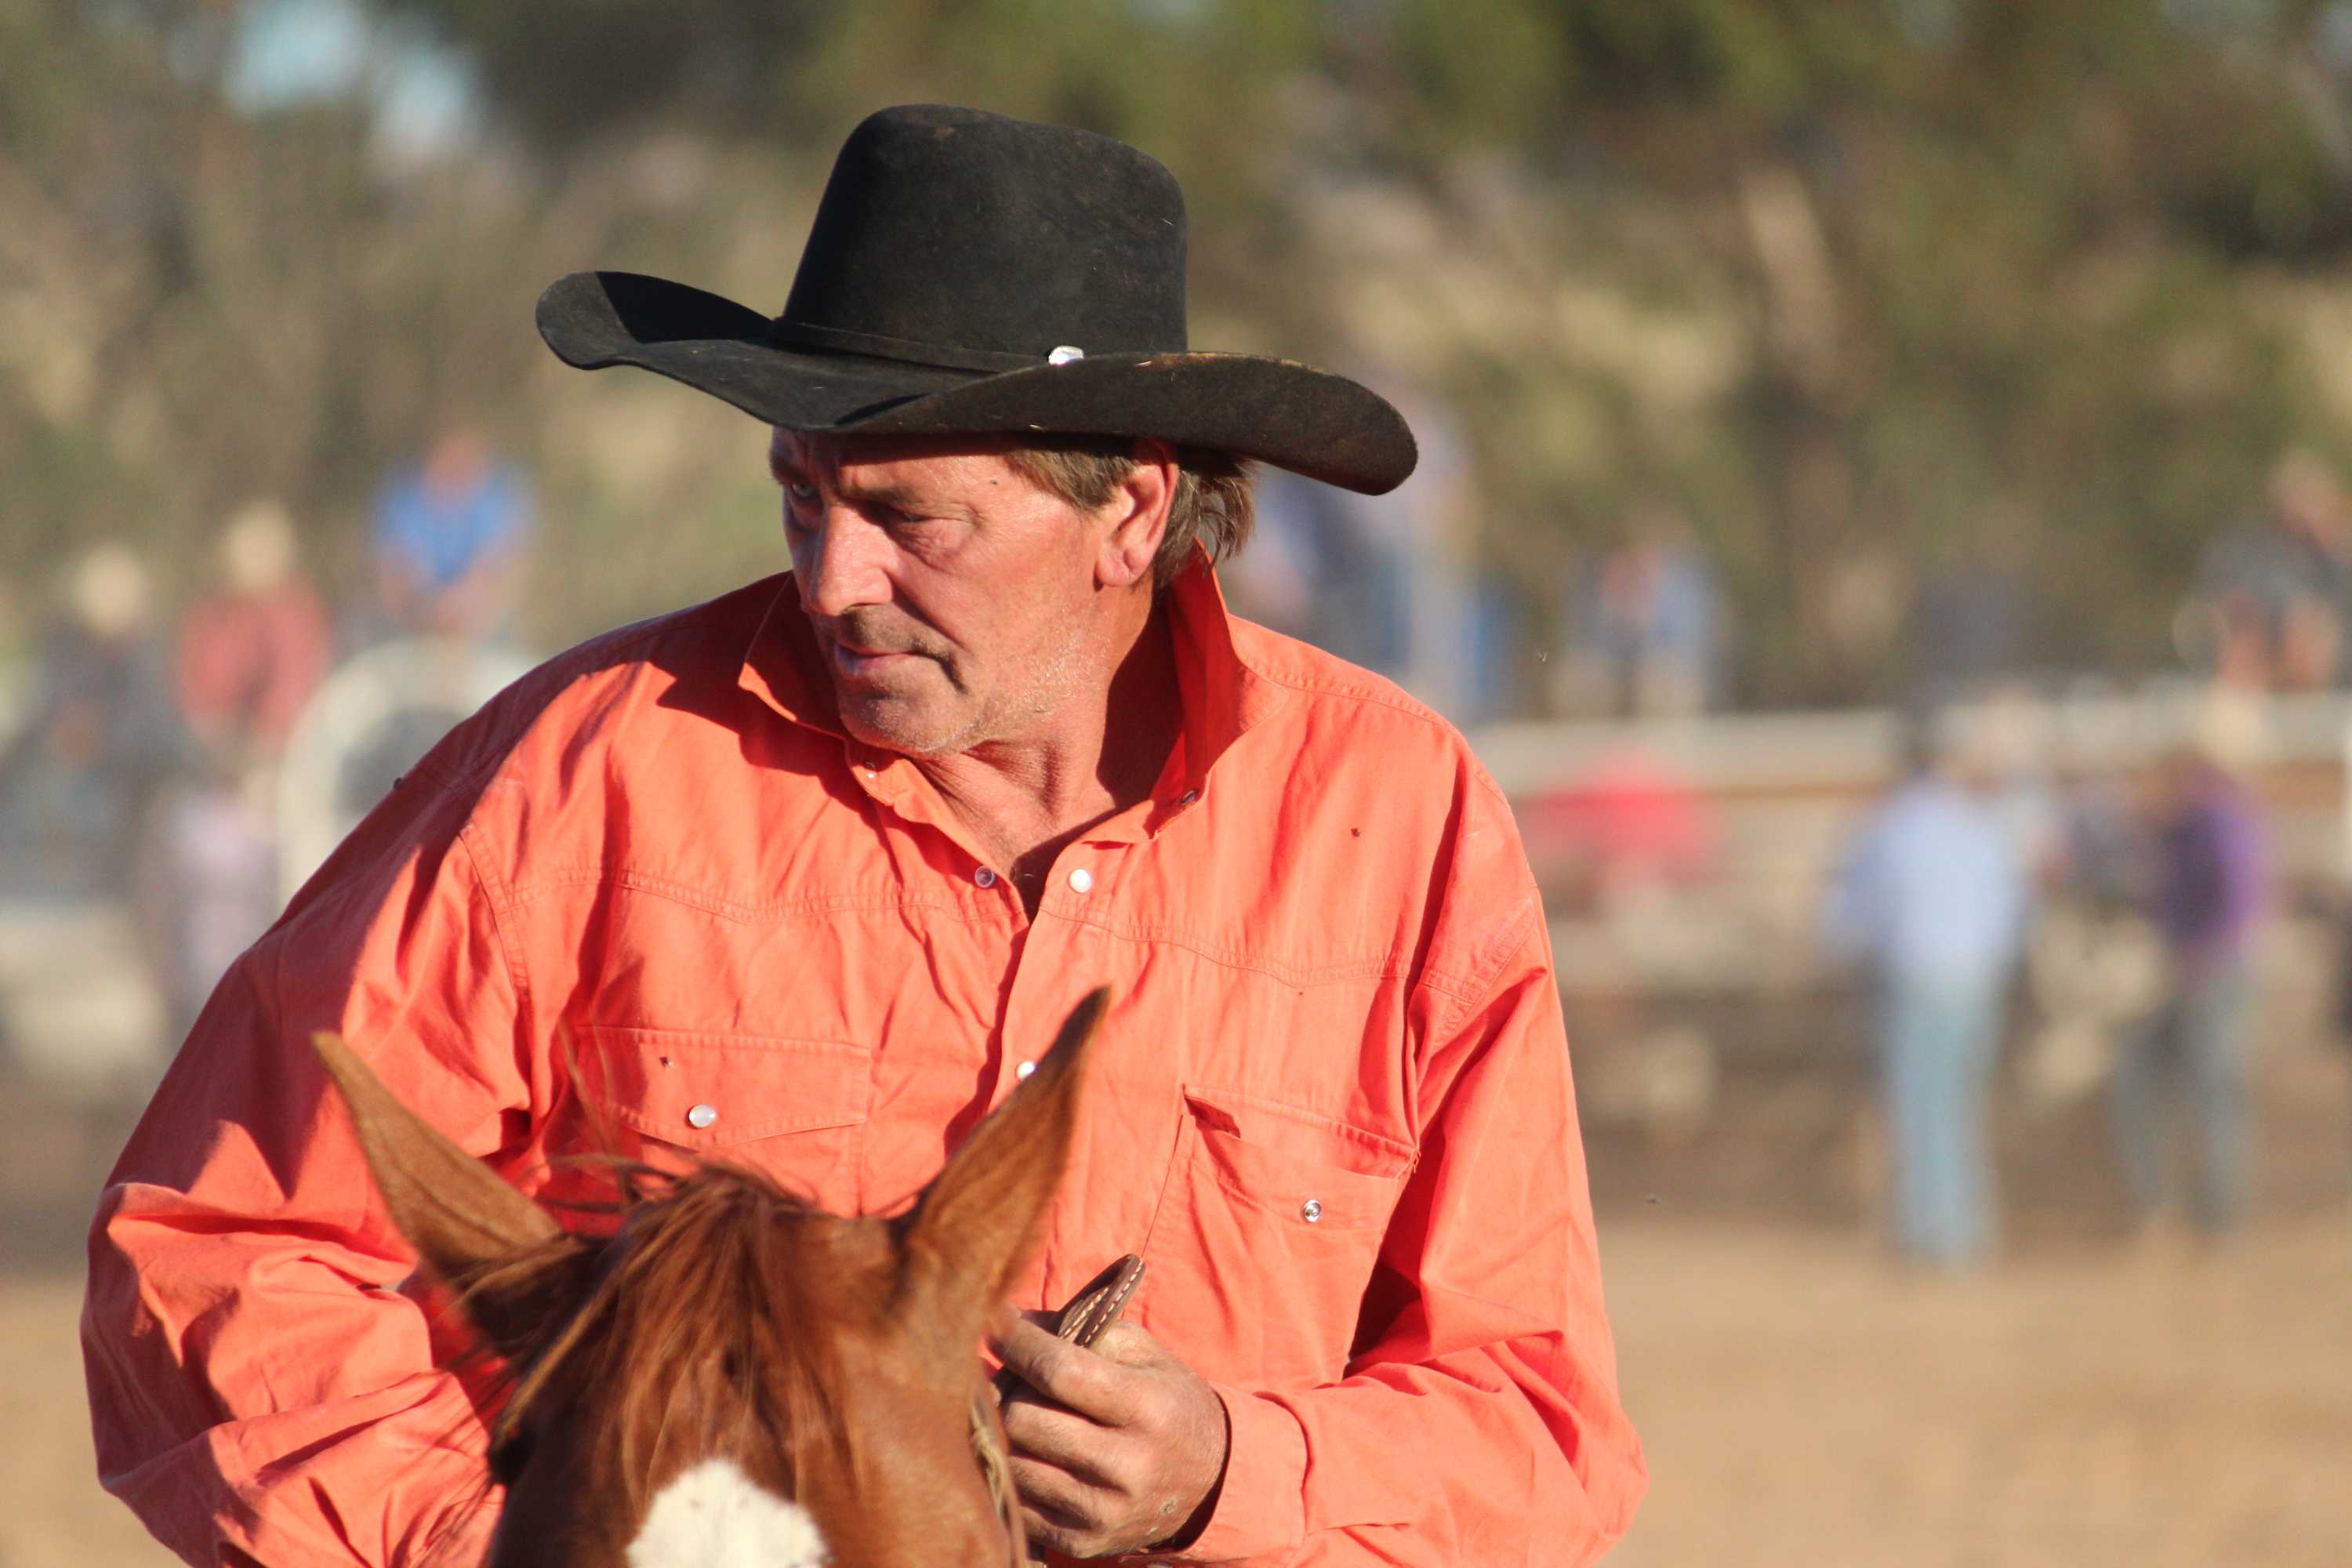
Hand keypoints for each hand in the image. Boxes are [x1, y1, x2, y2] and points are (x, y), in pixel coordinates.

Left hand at [990, 1314, 1229, 1558]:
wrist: (1210, 1484)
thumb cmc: (1167, 1402)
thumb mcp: (1144, 1355)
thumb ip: (1083, 1332)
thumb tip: (1014, 1323)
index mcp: (1147, 1409)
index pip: (1060, 1373)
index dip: (1019, 1344)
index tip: (997, 1322)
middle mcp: (1126, 1466)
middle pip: (1023, 1420)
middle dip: (1007, 1388)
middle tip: (1010, 1375)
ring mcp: (1101, 1511)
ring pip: (1011, 1463)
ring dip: (1001, 1431)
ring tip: (1014, 1410)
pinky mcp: (1081, 1542)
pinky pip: (1015, 1502)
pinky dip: (1011, 1471)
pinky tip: (1024, 1450)